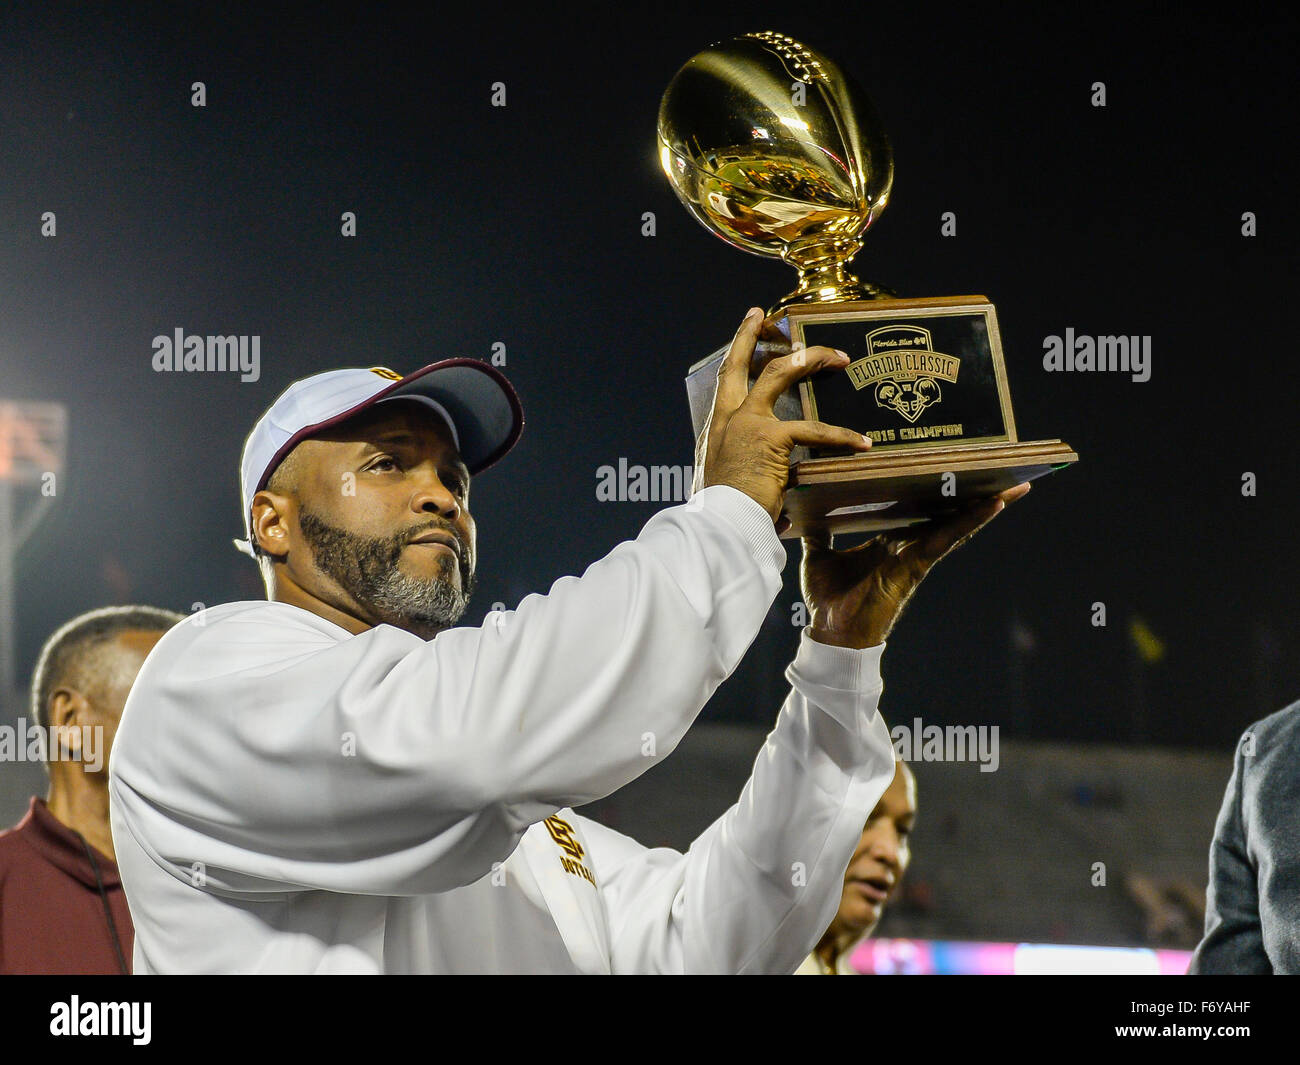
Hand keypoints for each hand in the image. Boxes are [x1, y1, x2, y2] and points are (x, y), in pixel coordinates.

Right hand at [694, 306, 870, 522]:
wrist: (719, 525)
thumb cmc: (724, 515)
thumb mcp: (727, 488)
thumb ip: (750, 478)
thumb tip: (778, 501)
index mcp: (715, 429)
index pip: (725, 380)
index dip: (737, 348)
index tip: (748, 323)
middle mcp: (728, 419)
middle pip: (744, 364)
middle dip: (756, 336)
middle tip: (771, 316)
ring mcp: (748, 424)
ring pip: (781, 374)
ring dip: (812, 360)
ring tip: (839, 359)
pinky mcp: (771, 438)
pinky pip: (813, 430)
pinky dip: (841, 437)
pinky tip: (862, 443)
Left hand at [801, 483, 1031, 648]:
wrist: (831, 631)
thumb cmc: (828, 598)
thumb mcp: (819, 555)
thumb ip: (819, 532)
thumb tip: (807, 508)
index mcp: (889, 541)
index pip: (919, 512)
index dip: (938, 494)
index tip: (954, 471)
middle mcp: (908, 546)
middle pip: (946, 516)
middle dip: (973, 496)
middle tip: (998, 472)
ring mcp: (916, 556)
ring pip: (956, 524)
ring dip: (984, 506)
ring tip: (1012, 486)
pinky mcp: (918, 564)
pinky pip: (948, 537)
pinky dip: (971, 521)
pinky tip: (994, 504)